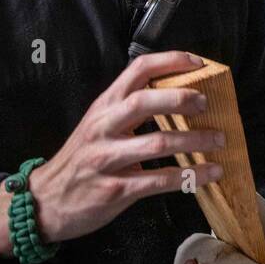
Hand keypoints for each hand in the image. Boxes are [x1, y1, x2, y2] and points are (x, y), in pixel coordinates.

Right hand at [0, 51, 224, 253]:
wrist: (45, 202)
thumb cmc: (81, 160)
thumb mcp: (99, 126)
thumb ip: (129, 110)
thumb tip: (180, 97)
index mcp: (104, 106)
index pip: (137, 70)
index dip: (169, 61)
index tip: (197, 61)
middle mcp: (104, 127)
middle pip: (144, 102)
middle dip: (180, 99)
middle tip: (206, 102)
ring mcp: (107, 159)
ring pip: (157, 143)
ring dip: (194, 141)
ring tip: (219, 140)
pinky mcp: (115, 189)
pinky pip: (159, 181)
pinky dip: (189, 176)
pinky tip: (209, 173)